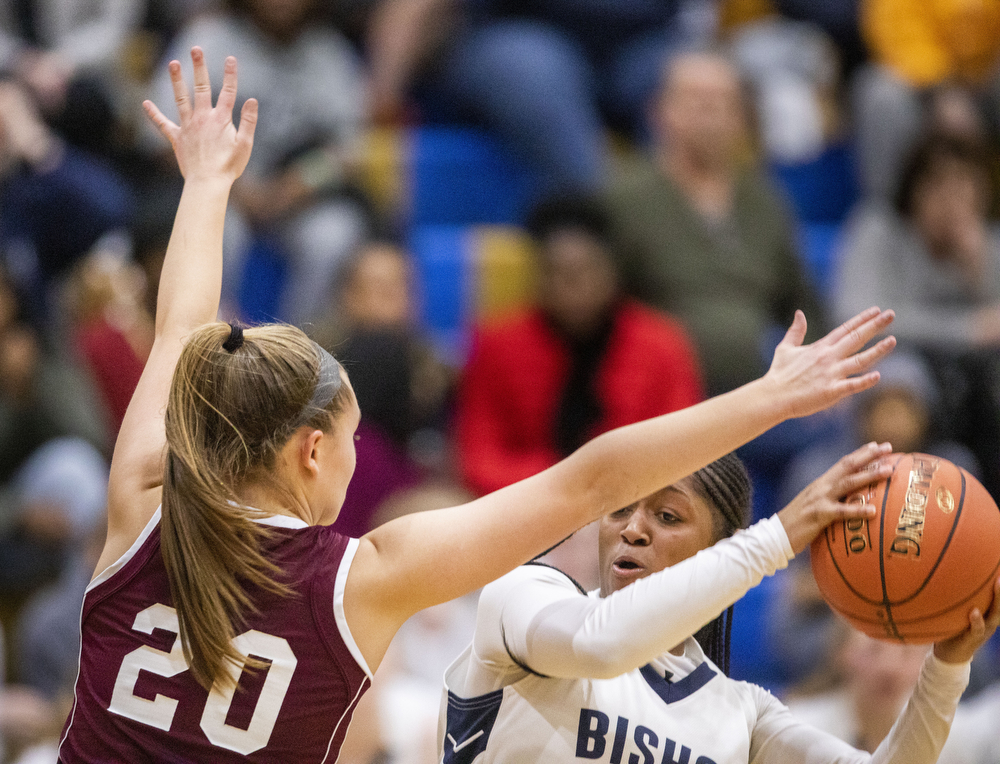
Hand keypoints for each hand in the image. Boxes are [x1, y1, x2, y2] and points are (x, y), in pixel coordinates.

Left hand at [143, 47, 255, 183]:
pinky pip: (163, 124)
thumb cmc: (229, 167)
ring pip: (181, 98)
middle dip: (199, 67)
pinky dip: (154, 114)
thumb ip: (248, 121)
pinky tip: (145, 103)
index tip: (230, 58)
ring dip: (177, 80)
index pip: (228, 92)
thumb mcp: (245, 145)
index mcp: (221, 120)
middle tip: (196, 49)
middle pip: (202, 88)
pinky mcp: (177, 138)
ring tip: (173, 63)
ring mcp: (188, 126)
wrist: (207, 183)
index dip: (230, 74)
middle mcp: (203, 118)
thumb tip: (252, 100)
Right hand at [764, 307, 895, 420]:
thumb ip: (795, 331)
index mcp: (820, 347)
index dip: (862, 319)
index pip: (845, 329)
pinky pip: (852, 386)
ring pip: (860, 360)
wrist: (773, 396)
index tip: (877, 310)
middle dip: (875, 326)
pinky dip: (865, 382)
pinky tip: (877, 376)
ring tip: (892, 340)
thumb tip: (799, 313)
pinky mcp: (831, 391)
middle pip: (856, 338)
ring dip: (877, 350)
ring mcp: (831, 374)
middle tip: (891, 315)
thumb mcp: (785, 348)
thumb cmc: (778, 374)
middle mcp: (828, 358)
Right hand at [777, 441, 893, 554]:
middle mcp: (820, 486)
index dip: (860, 453)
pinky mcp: (818, 515)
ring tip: (888, 471)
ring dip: (869, 475)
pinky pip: (841, 511)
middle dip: (869, 455)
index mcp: (820, 484)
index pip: (843, 463)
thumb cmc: (796, 525)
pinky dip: (857, 510)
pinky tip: (873, 511)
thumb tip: (851, 504)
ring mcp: (819, 499)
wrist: (774, 536)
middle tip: (888, 447)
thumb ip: (830, 501)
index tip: (877, 445)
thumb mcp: (814, 506)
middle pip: (847, 465)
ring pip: (847, 483)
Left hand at [934, 576, 999, 663]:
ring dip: (998, 600)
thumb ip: (955, 595)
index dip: (999, 586)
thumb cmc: (951, 628)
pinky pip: (977, 629)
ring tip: (997, 583)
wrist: (948, 655)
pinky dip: (976, 620)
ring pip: (995, 615)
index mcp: (986, 613)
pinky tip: (973, 611)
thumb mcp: (956, 611)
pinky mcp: (972, 639)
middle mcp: (988, 621)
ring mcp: (983, 630)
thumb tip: (944, 568)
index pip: (996, 597)